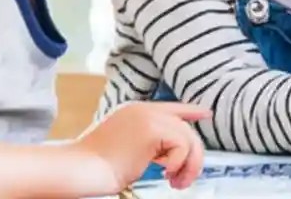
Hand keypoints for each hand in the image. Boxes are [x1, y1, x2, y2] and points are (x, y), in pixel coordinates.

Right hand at [70, 101, 210, 191]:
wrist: (85, 169)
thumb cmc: (98, 167)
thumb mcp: (128, 148)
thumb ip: (150, 142)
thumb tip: (171, 153)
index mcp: (136, 111)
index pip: (171, 107)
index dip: (191, 110)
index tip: (206, 113)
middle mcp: (144, 109)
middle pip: (184, 127)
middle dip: (192, 155)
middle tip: (184, 179)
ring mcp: (148, 117)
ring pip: (187, 137)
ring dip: (188, 164)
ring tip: (176, 182)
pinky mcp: (152, 128)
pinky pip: (181, 146)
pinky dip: (176, 164)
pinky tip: (163, 173)